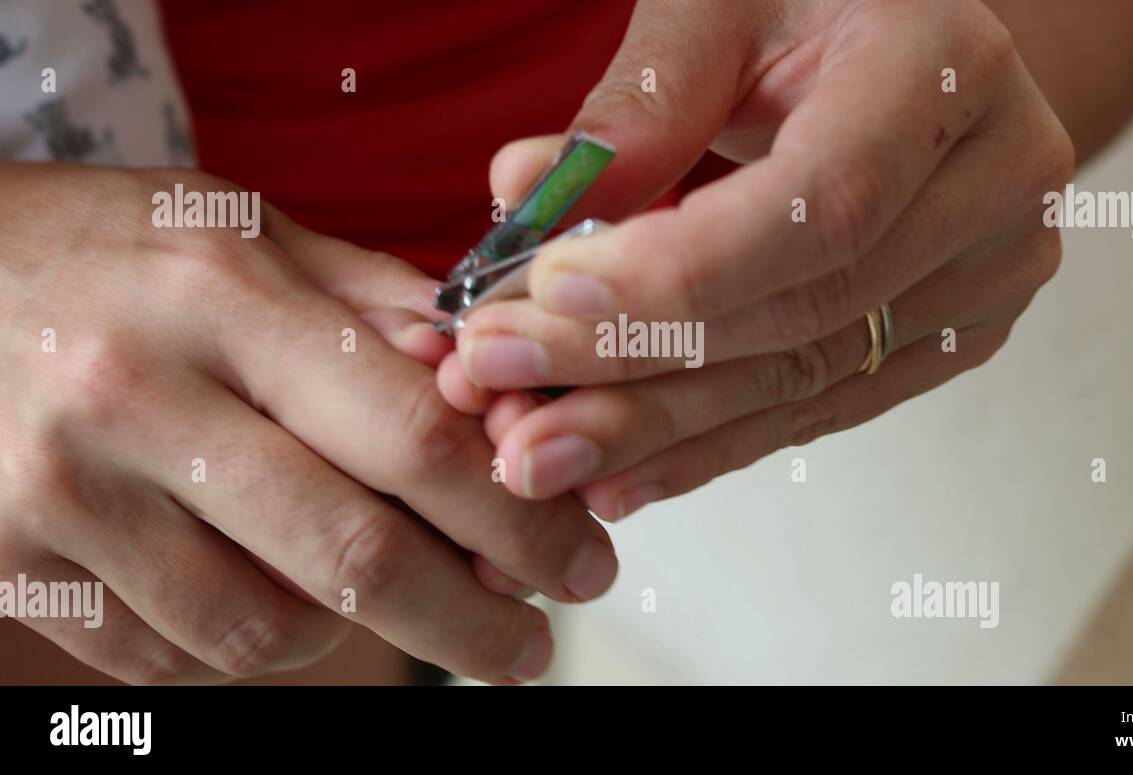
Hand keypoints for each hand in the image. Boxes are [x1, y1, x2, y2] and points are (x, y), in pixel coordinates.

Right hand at [0, 162, 615, 683]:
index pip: (409, 433)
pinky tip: (265, 589)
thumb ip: (376, 304)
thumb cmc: (106, 254)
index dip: (515, 517)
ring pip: (264, 633)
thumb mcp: (244, 232)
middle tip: (527, 642)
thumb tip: (494, 382)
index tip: (573, 559)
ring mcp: (64, 496)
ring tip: (380, 593)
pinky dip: (245, 643)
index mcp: (221, 297)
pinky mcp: (16, 572)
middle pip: (353, 556)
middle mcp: (137, 399)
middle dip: (471, 621)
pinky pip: (173, 659)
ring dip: (357, 633)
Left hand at [437, 0, 1073, 516]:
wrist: (917, 52)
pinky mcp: (956, 331)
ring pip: (809, 379)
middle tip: (506, 399)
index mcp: (948, 67)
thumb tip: (527, 197)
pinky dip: (717, 443)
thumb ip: (642, 102)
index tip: (547, 295)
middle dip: (637, 367)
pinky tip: (627, 472)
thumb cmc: (813, 4)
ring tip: (545, 456)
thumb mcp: (720, 5)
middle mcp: (997, 179)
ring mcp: (990, 270)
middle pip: (805, 311)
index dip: (680, 271)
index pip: (821, 205)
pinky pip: (827, 404)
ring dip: (662, 431)